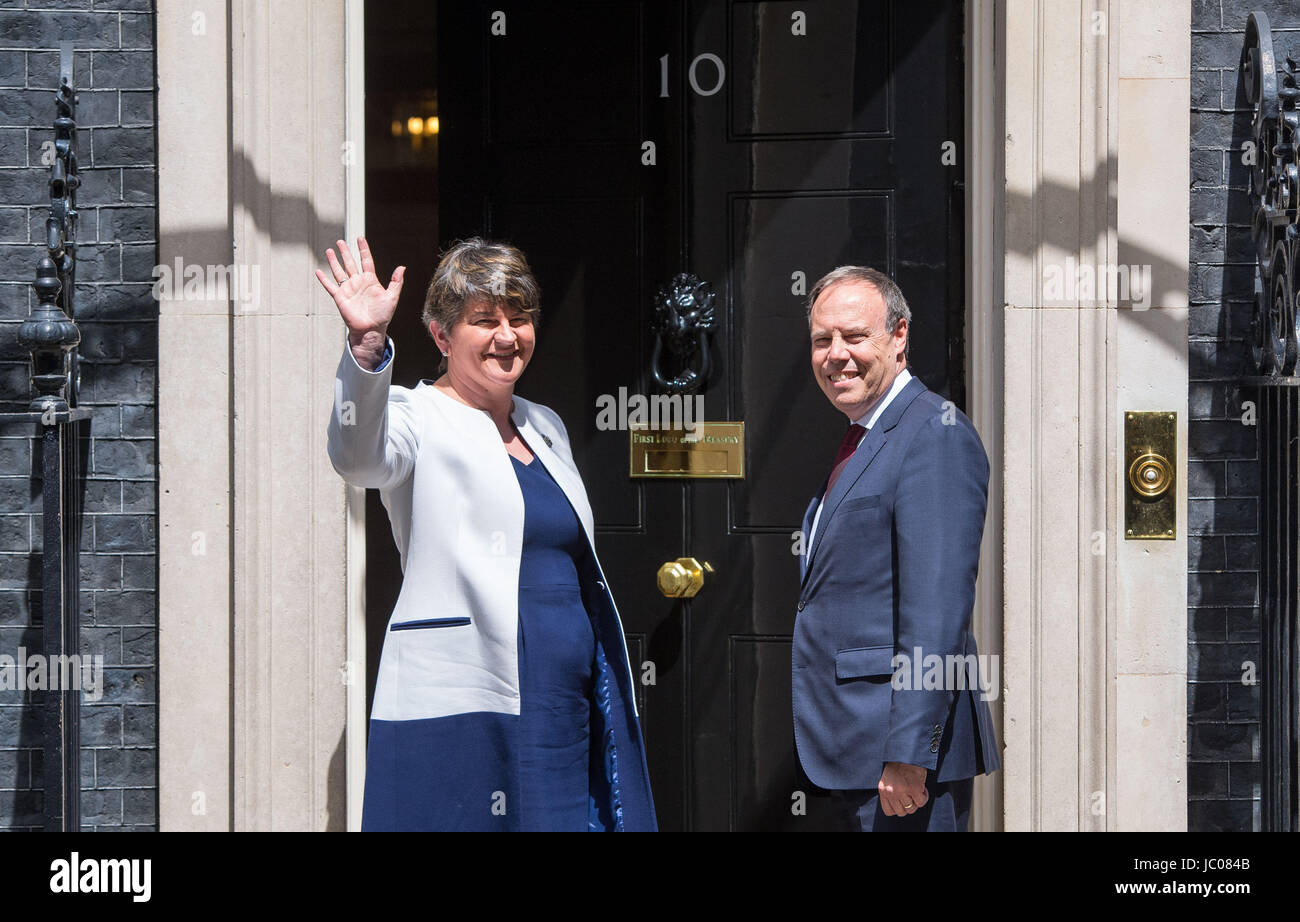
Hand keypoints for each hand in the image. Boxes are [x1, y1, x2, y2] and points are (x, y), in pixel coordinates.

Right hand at [315, 236, 404, 367]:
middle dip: (345, 252)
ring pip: (339, 271)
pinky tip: (318, 271)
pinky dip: (324, 279)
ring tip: (329, 250)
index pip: (366, 261)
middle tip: (340, 241)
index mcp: (370, 280)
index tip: (360, 239)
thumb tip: (402, 267)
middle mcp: (358, 282)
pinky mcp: (340, 297)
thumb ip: (396, 282)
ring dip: (333, 261)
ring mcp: (348, 289)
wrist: (371, 329)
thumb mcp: (392, 297)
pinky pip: (330, 286)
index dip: (363, 250)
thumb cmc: (382, 315)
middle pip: (350, 263)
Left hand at [877, 762, 927, 816]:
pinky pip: (921, 802)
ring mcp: (902, 791)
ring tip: (917, 790)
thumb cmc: (899, 765)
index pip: (889, 812)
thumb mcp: (888, 780)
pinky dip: (924, 796)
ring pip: (911, 809)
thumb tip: (900, 807)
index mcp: (883, 790)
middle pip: (902, 812)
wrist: (908, 752)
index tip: (903, 802)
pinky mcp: (914, 788)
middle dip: (908, 805)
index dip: (898, 808)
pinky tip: (922, 788)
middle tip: (912, 795)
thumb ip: (890, 793)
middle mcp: (890, 792)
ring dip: (916, 801)